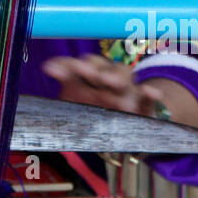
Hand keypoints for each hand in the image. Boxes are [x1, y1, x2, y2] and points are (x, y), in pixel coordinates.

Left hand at [42, 54, 166, 118]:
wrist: (124, 132)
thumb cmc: (93, 116)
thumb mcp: (75, 105)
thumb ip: (63, 88)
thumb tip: (47, 69)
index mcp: (85, 78)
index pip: (75, 65)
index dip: (64, 65)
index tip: (51, 70)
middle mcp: (106, 78)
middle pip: (100, 65)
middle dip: (90, 67)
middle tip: (82, 71)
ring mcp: (127, 90)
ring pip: (124, 75)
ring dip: (116, 77)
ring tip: (109, 83)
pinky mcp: (145, 105)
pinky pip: (149, 99)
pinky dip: (150, 95)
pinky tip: (148, 92)